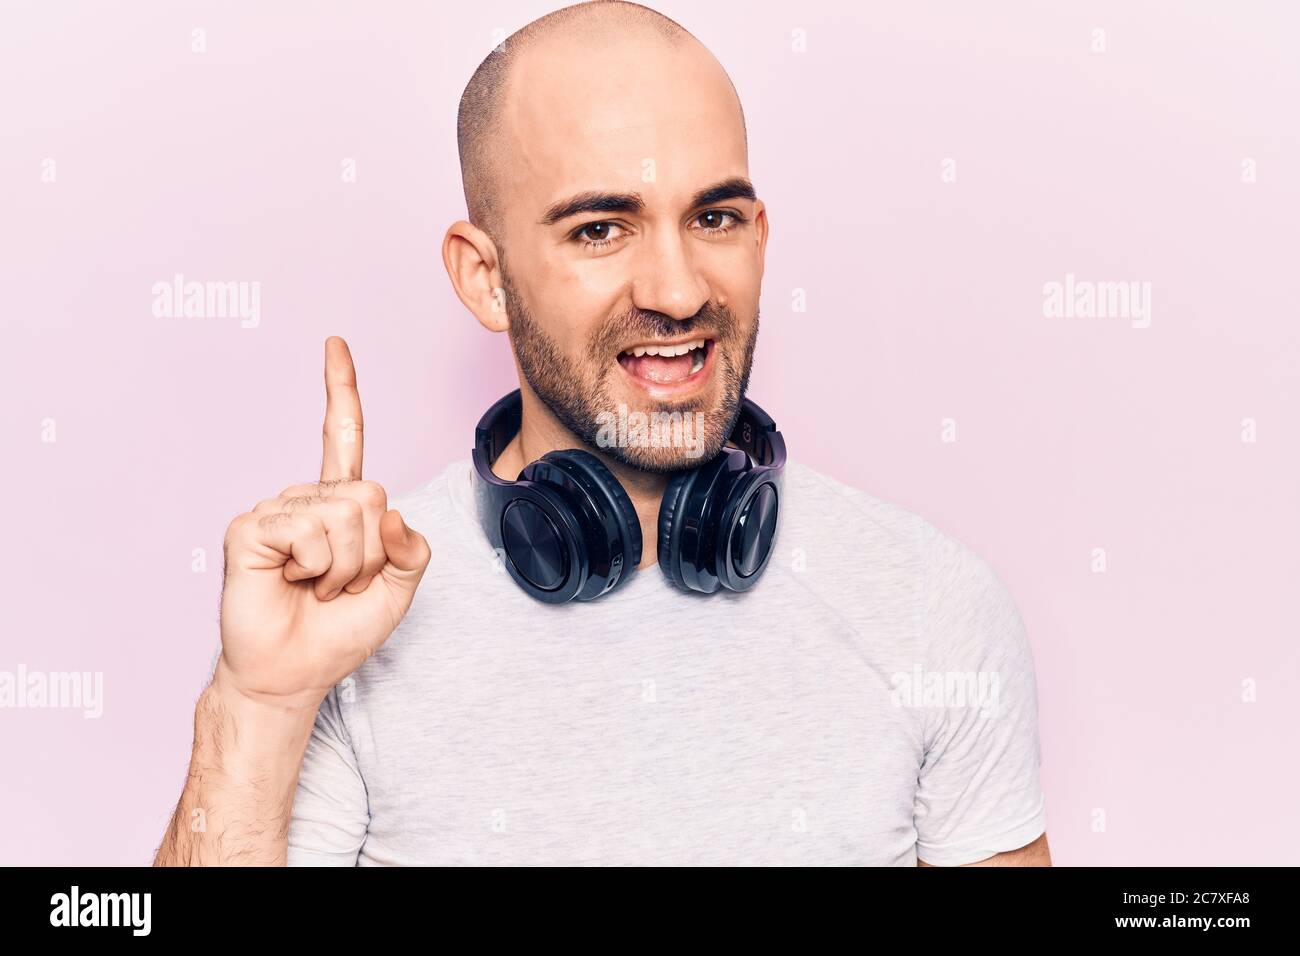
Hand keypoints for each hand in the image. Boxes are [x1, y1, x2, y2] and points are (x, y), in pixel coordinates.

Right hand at [215, 337, 430, 709]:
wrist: (292, 673)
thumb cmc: (337, 632)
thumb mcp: (397, 590)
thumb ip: (413, 550)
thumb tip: (392, 515)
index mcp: (339, 505)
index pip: (341, 437)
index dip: (340, 391)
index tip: (335, 344)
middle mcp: (306, 499)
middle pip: (371, 495)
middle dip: (371, 553)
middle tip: (339, 584)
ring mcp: (277, 510)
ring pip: (347, 515)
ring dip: (344, 567)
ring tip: (314, 587)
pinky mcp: (251, 528)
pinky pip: (311, 531)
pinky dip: (316, 567)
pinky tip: (291, 581)